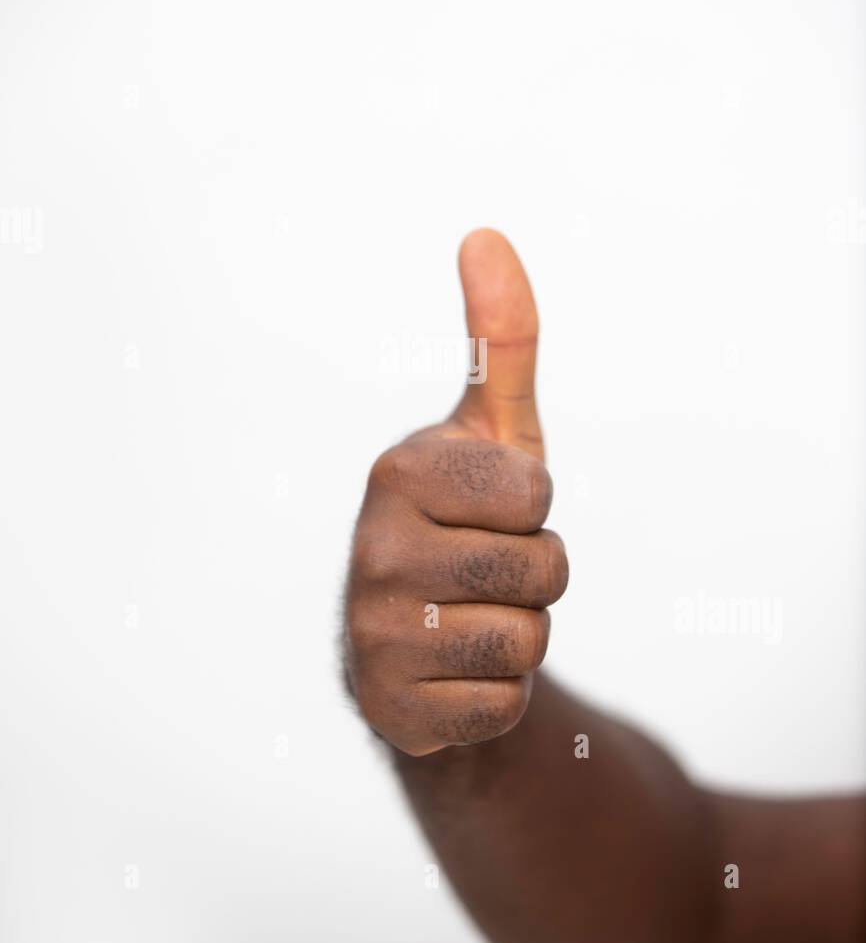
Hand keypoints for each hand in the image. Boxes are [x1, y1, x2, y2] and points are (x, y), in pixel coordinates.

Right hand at [344, 229, 568, 754]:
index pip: (537, 496)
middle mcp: (372, 549)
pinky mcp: (390, 709)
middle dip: (537, 575)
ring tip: (470, 618)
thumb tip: (485, 233)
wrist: (415, 638)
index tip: (493, 509)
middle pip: (544, 572)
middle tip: (486, 569)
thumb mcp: (494, 434)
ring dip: (521, 635)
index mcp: (397, 472)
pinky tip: (453, 672)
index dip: (535, 509)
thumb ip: (501, 339)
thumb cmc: (467, 520)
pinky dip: (496, 692)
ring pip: (529, 640)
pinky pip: (504, 702)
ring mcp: (372, 634)